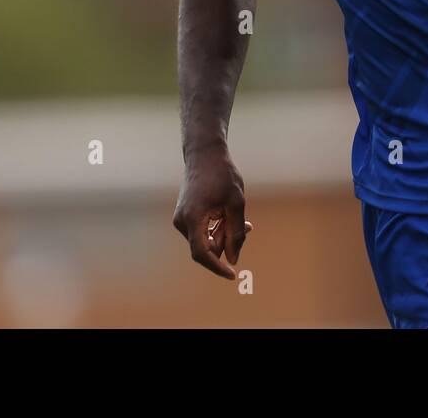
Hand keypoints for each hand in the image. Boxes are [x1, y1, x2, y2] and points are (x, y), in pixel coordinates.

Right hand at [173, 144, 252, 278]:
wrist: (204, 154)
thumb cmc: (222, 175)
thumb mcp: (236, 203)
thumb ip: (236, 232)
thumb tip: (233, 258)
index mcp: (192, 218)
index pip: (202, 253)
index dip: (217, 267)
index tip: (232, 274)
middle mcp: (181, 221)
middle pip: (205, 247)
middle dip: (226, 243)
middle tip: (247, 227)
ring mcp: (181, 218)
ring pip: (204, 239)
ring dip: (223, 235)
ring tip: (241, 219)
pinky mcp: (184, 215)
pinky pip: (201, 231)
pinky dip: (216, 229)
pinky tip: (229, 218)